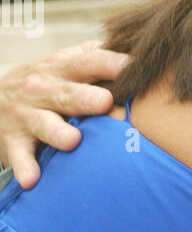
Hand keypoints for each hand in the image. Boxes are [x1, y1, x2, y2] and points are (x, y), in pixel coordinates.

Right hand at [0, 41, 129, 187]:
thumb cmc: (45, 82)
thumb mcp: (64, 62)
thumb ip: (96, 57)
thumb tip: (138, 52)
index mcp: (62, 67)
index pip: (89, 62)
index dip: (109, 63)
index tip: (131, 66)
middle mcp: (43, 89)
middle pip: (67, 93)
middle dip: (84, 97)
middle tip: (105, 102)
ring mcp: (27, 115)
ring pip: (43, 124)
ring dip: (57, 132)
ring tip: (74, 140)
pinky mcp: (13, 141)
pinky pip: (19, 155)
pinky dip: (24, 167)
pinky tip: (32, 179)